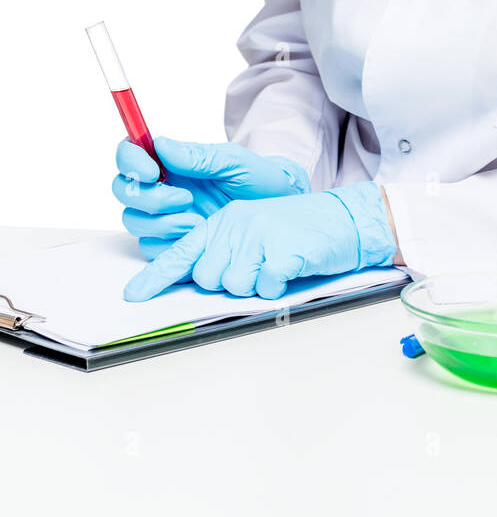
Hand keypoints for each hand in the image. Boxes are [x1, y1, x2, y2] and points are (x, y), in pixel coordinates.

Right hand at [114, 137, 310, 259]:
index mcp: (170, 161)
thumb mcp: (234, 161)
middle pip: (124, 190)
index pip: (130, 153)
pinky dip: (169, 245)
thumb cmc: (257, 180)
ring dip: (161, 223)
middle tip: (184, 199)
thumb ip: (198, 155)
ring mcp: (164, 216)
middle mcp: (162, 187)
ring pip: (134, 221)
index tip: (151, 171)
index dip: (130, 161)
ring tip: (196, 221)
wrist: (278, 211)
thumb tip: (160, 144)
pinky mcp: (172, 243)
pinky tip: (197, 237)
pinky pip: (151, 248)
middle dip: (148, 198)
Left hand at [123, 181, 396, 300]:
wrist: (344, 220)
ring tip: (274, 265)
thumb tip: (197, 276)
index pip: (183, 251)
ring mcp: (260, 236)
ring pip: (233, 286)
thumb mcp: (253, 231)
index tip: (132, 296)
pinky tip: (288, 270)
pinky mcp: (282, 251)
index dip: (156, 277)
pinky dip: (276, 288)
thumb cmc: (297, 231)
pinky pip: (264, 288)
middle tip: (256, 267)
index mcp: (226, 220)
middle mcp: (238, 224)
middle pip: (208, 278)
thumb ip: (222, 249)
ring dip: (254, 286)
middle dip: (229, 282)